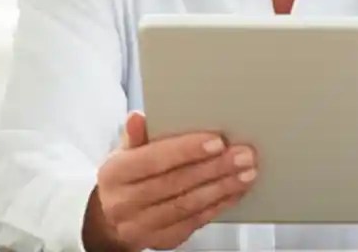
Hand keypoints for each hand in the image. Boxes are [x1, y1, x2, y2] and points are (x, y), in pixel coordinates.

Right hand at [82, 111, 258, 251]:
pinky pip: (195, 221)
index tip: (217, 141)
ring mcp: (142, 226)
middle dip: (215, 168)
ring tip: (247, 172)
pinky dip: (219, 204)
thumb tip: (137, 117)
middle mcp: (125, 203)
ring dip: (223, 187)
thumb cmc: (125, 178)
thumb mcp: (123, 153)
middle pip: (176, 183)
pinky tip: (236, 190)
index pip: (153, 160)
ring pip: (188, 205)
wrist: (110, 220)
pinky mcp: (162, 240)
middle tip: (243, 155)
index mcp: (115, 174)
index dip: (186, 150)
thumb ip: (135, 136)